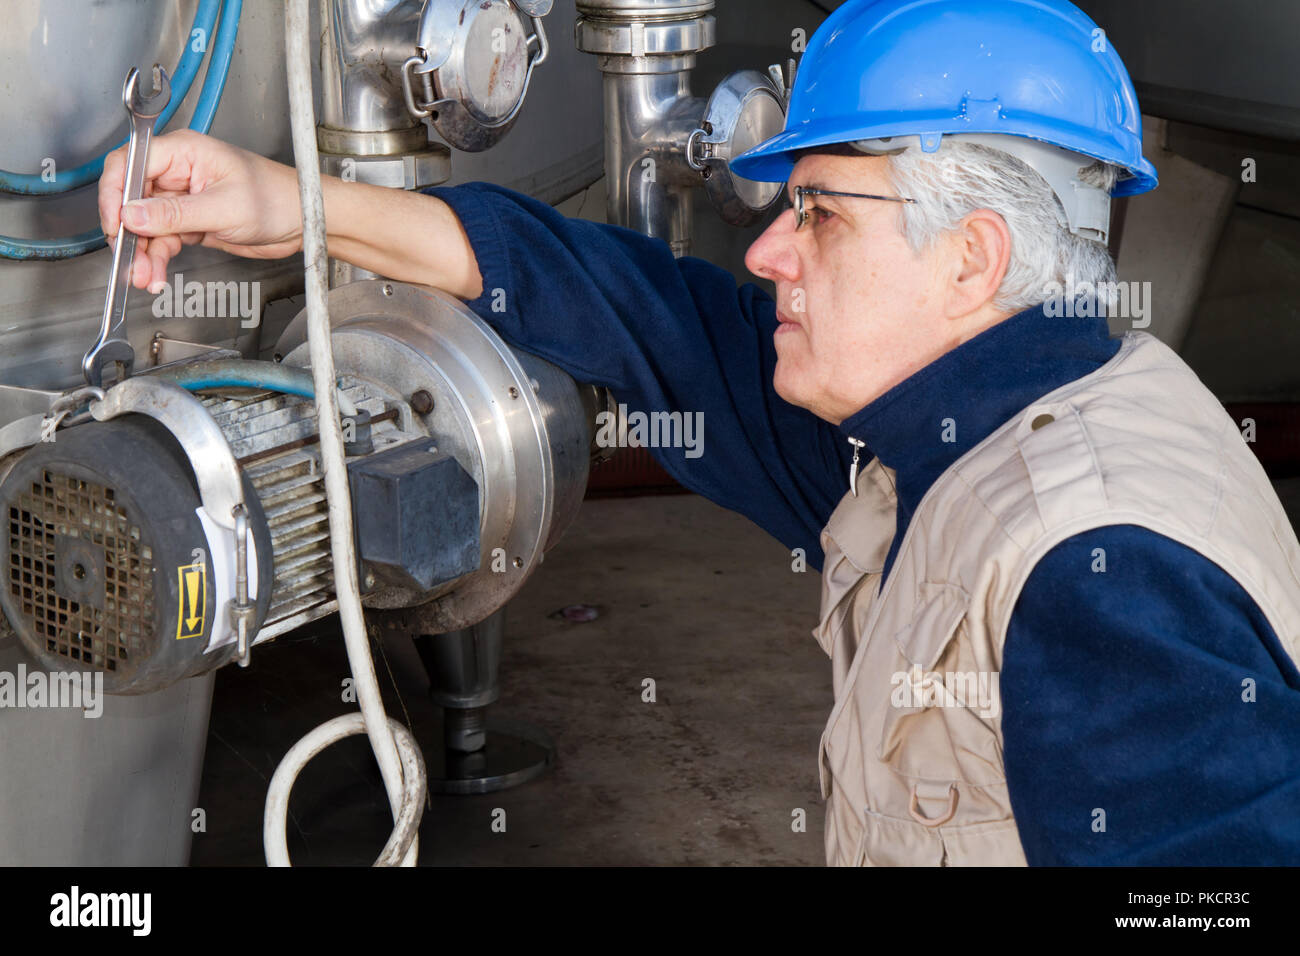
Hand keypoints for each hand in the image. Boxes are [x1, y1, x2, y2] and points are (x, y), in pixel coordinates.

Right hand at [97, 129, 303, 292]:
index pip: (129, 164)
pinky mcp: (191, 221)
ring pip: (145, 224)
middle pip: (131, 198)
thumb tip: (133, 215)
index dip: (114, 194)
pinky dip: (156, 258)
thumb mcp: (224, 207)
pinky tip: (155, 274)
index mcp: (184, 152)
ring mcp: (183, 197)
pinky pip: (162, 239)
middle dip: (127, 232)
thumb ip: (176, 213)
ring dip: (141, 252)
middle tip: (128, 260)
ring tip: (144, 276)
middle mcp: (179, 171)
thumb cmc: (279, 199)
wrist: (304, 222)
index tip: (114, 224)